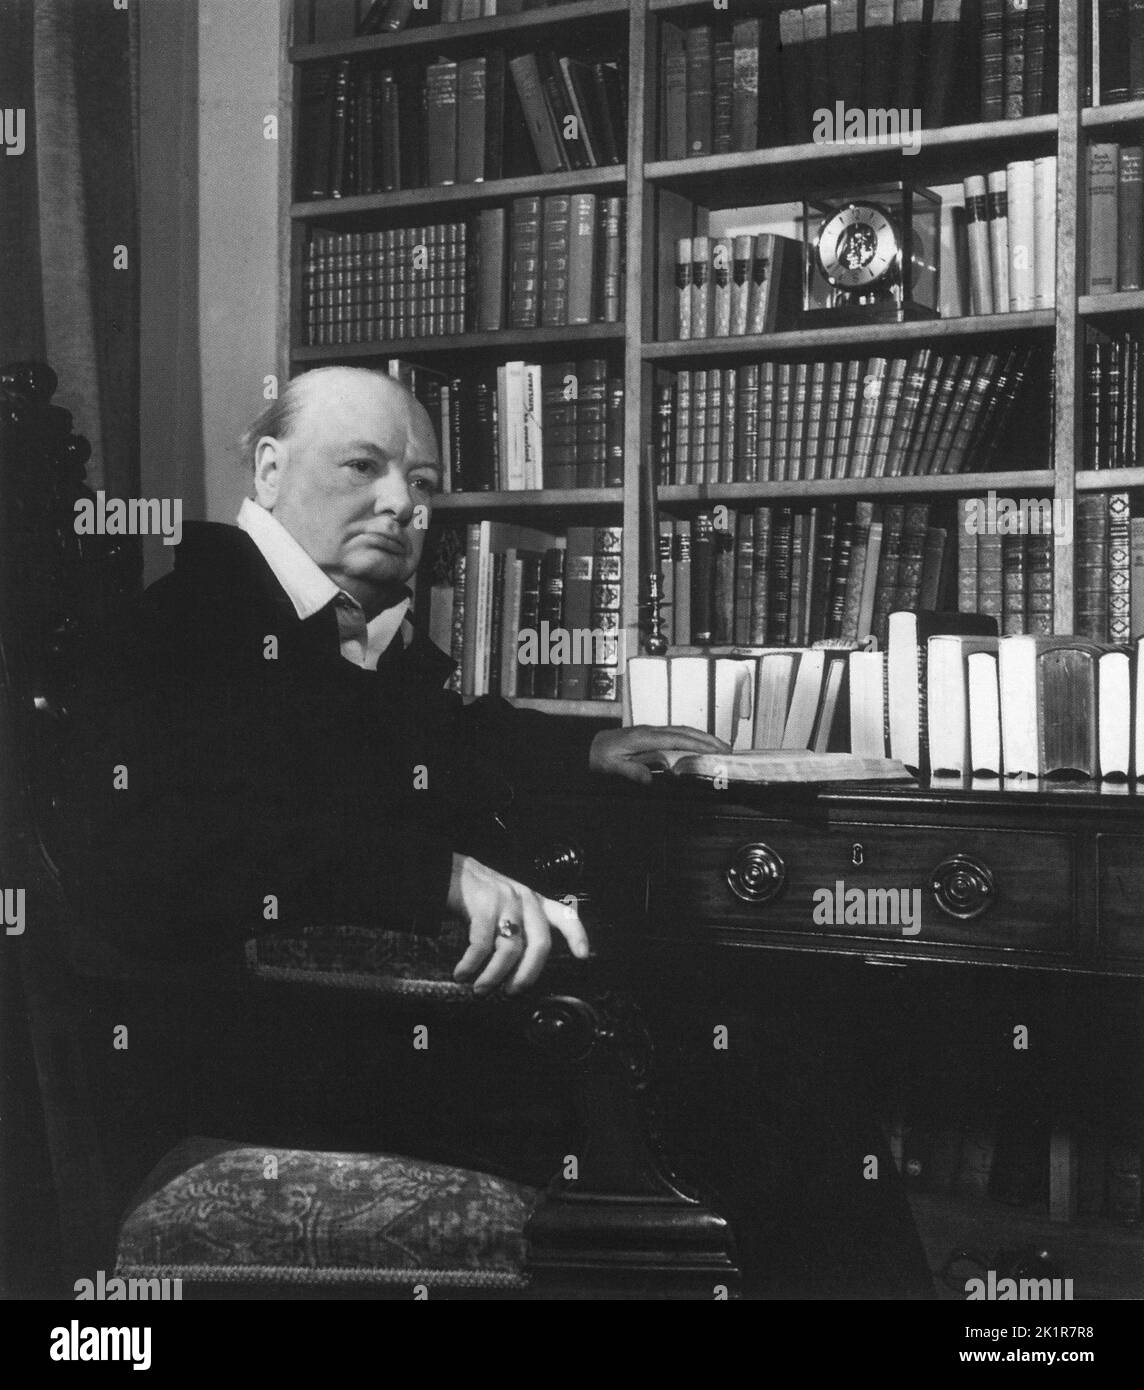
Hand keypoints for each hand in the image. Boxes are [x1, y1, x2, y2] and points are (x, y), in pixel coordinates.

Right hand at [446, 853, 589, 995]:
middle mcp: (524, 898)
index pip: (564, 915)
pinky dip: (471, 964)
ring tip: (480, 989)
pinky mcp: (484, 903)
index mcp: (533, 901)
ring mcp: (505, 899)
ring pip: (510, 948)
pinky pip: (482, 944)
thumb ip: (516, 930)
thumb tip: (514, 974)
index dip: (577, 935)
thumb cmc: (476, 896)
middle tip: (512, 992)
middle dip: (528, 974)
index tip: (583, 956)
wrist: (447, 871)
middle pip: (540, 943)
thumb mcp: (505, 907)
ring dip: (494, 976)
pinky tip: (462, 973)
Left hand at [589, 725, 731, 785]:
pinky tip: (699, 744)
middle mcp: (650, 731)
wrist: (586, 746)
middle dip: (707, 739)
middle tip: (727, 749)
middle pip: (684, 731)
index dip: (697, 744)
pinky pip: (675, 733)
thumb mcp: (611, 767)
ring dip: (702, 737)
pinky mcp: (650, 734)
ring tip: (720, 746)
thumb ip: (630, 772)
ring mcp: (651, 731)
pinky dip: (691, 737)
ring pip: (682, 730)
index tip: (716, 751)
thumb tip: (650, 779)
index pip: (677, 740)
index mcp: (644, 738)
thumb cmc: (599, 757)